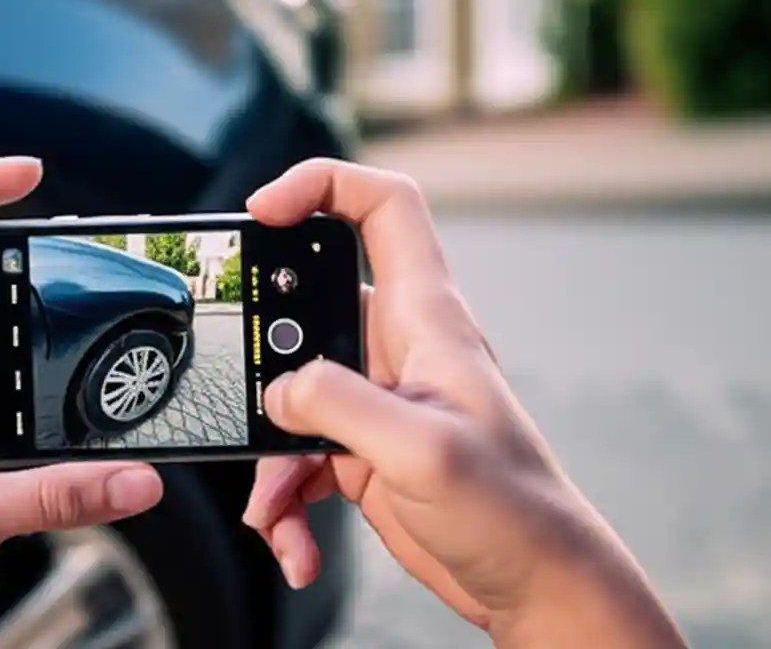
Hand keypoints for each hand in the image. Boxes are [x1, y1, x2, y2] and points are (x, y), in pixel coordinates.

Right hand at [241, 159, 684, 646]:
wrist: (531, 585)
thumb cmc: (512, 510)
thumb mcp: (421, 450)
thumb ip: (340, 405)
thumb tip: (279, 389)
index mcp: (425, 319)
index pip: (383, 208)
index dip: (322, 185)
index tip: (263, 208)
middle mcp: (395, 347)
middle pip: (306, 305)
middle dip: (261, 349)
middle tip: (239, 385)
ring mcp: (373, 400)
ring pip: (289, 394)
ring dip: (270, 454)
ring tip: (275, 509)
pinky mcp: (360, 449)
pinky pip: (296, 454)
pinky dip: (284, 498)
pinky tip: (294, 540)